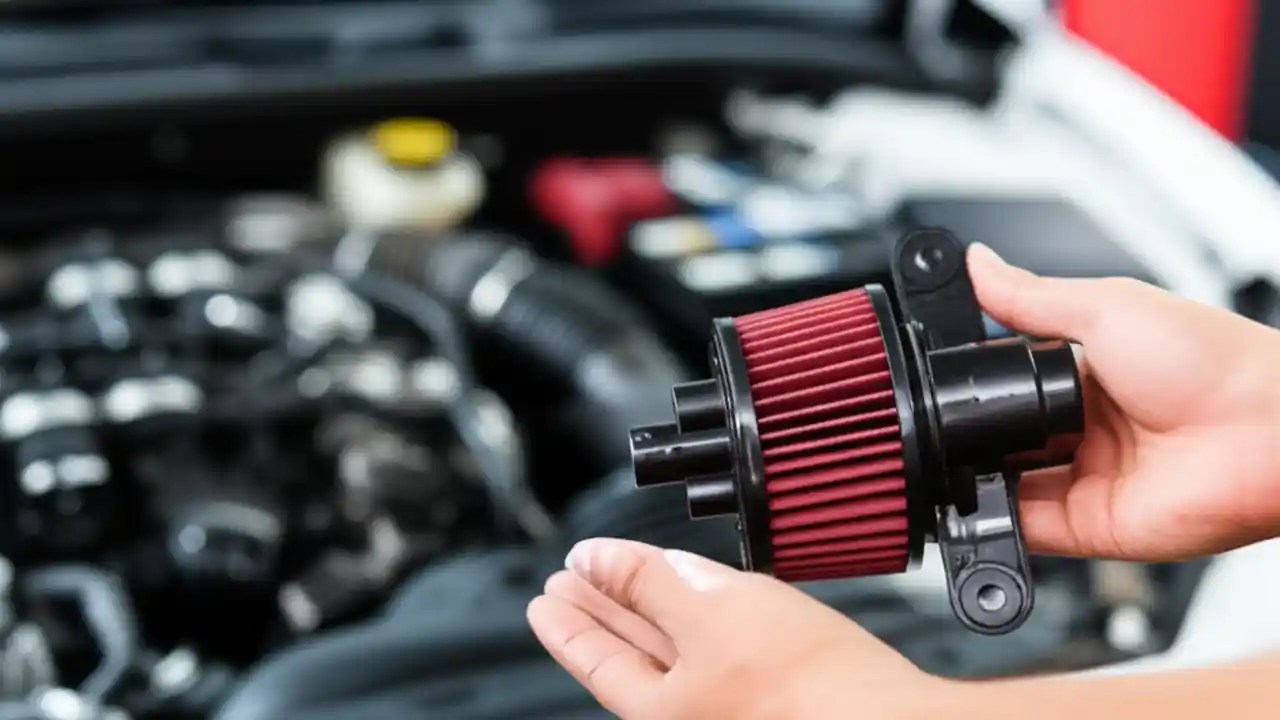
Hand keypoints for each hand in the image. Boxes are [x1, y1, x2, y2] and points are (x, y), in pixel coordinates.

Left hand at [527, 538, 948, 719]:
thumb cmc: (805, 688)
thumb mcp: (707, 611)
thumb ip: (646, 583)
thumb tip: (594, 561)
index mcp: (660, 711)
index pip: (594, 658)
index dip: (570, 618)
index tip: (550, 590)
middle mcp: (692, 716)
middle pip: (627, 655)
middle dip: (598, 611)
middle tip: (569, 582)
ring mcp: (733, 705)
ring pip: (672, 651)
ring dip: (642, 610)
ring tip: (619, 581)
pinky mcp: (777, 691)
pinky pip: (716, 648)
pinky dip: (697, 619)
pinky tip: (698, 603)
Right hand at [969, 244, 1279, 559]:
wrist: (1266, 430)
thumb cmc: (1213, 362)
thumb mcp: (1105, 307)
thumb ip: (1029, 297)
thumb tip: (976, 263)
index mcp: (1084, 377)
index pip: (1008, 386)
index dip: (976, 385)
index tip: (938, 376)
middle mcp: (1083, 431)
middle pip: (1001, 439)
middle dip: (971, 434)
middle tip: (946, 419)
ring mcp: (1085, 480)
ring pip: (1004, 487)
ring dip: (976, 478)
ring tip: (956, 459)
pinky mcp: (1088, 527)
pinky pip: (1023, 529)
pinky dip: (992, 521)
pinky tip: (978, 498)